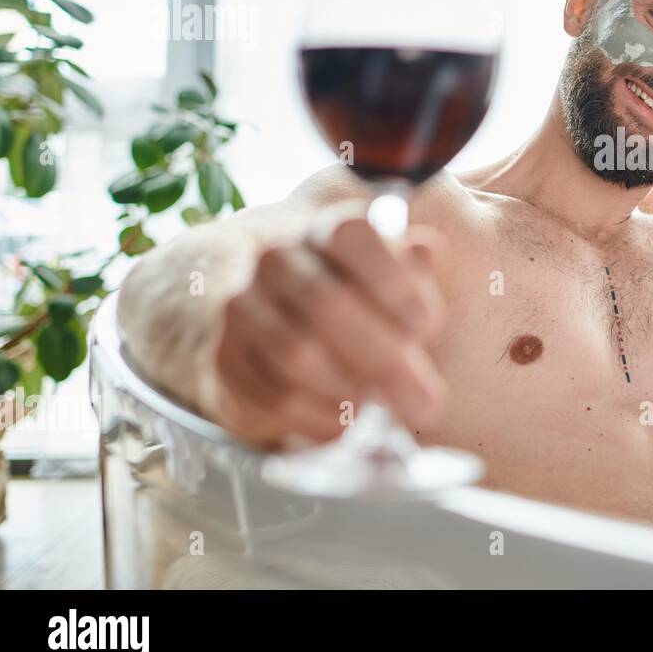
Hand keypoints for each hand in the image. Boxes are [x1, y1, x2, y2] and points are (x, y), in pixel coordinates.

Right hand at [204, 204, 449, 450]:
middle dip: (385, 358)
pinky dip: (319, 417)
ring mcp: (243, 305)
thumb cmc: (366, 309)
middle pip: (328, 303)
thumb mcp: (399, 287)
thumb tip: (424, 249)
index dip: (394, 281)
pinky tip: (344, 419)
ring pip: (298, 354)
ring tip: (377, 402)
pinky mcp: (225, 356)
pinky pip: (274, 395)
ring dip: (349, 388)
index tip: (427, 326)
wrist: (293, 339)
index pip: (353, 236)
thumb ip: (415, 274)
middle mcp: (278, 260)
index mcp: (327, 232)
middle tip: (426, 401)